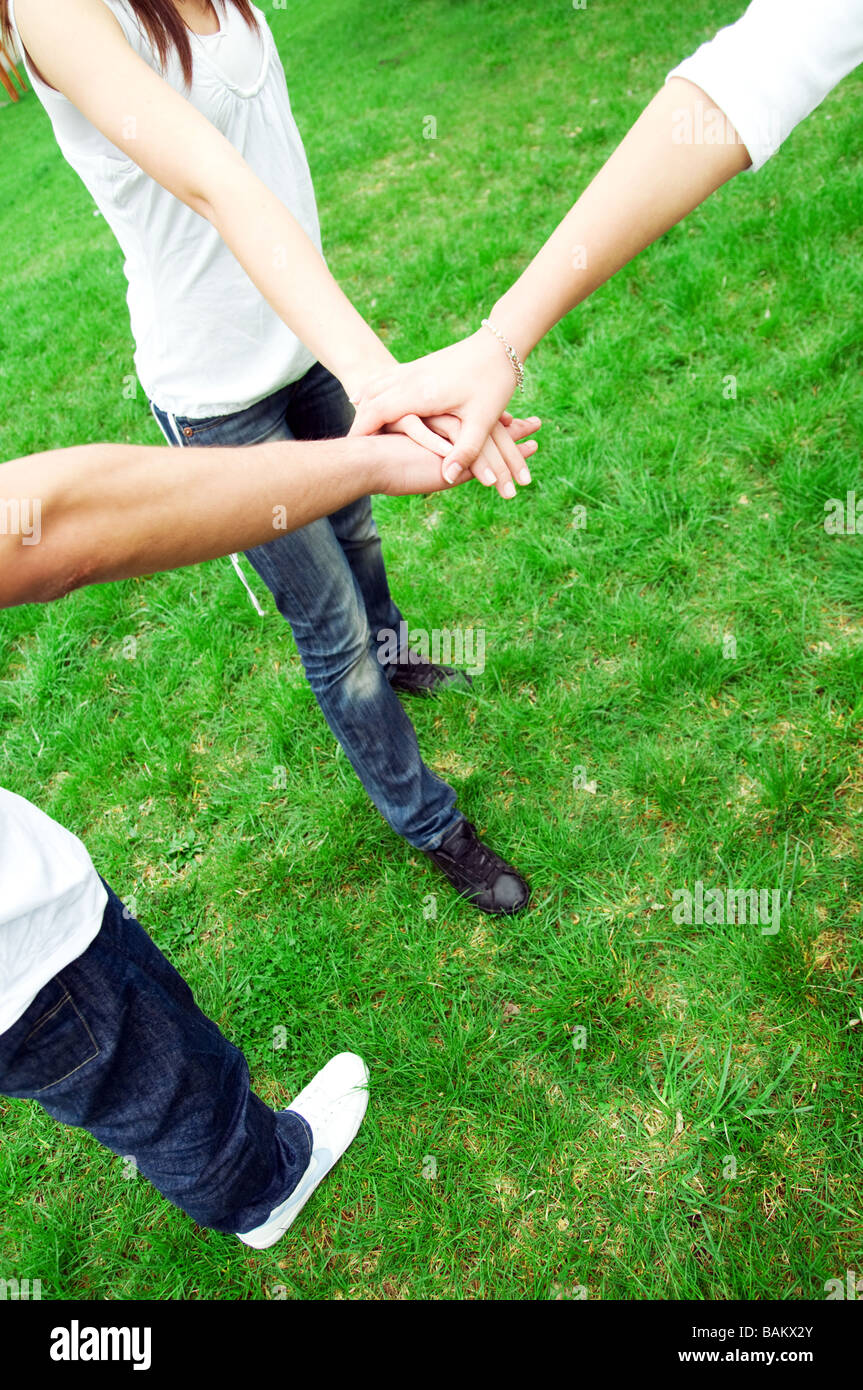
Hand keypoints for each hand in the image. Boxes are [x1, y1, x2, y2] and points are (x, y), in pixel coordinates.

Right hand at [351, 329, 526, 496]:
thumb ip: (465, 452)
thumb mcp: (482, 421)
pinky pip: (388, 378)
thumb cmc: (493, 383)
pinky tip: (371, 398)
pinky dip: (375, 390)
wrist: (499, 343)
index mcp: (421, 392)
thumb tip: (449, 478)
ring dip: (365, 404)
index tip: (351, 450)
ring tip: (356, 425)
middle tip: (349, 444)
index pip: (379, 411)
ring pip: (378, 385)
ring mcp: (414, 369)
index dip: (362, 430)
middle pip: (372, 398)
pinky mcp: (421, 365)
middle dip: (360, 421)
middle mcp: (411, 378)